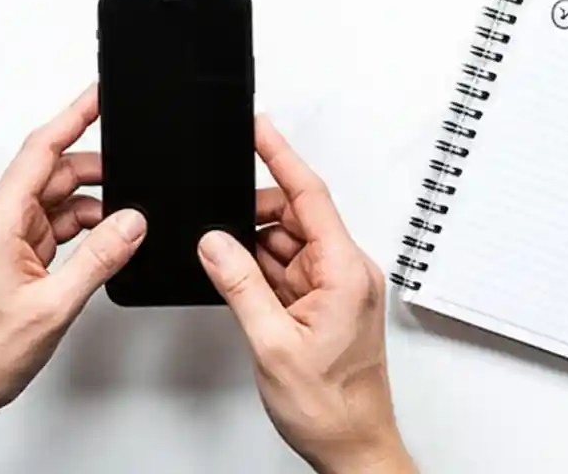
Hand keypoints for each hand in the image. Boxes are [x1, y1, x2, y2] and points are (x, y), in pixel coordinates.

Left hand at [0, 85, 145, 473]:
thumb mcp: (53, 306)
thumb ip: (98, 257)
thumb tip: (131, 222)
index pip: (41, 150)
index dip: (73, 116)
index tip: (99, 95)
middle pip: (52, 174)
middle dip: (97, 174)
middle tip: (137, 180)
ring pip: (53, 203)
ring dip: (89, 210)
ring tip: (124, 227)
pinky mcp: (5, 258)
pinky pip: (48, 229)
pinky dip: (76, 233)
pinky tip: (100, 246)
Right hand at [198, 117, 414, 473]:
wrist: (352, 446)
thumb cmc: (331, 406)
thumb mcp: (272, 343)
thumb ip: (240, 284)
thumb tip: (215, 241)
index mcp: (344, 271)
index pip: (310, 195)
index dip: (280, 155)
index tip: (258, 127)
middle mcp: (345, 272)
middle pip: (294, 216)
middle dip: (252, 216)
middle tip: (215, 225)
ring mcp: (335, 288)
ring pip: (285, 243)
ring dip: (254, 249)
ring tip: (227, 268)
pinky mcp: (323, 303)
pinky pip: (286, 269)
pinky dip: (260, 272)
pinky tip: (241, 284)